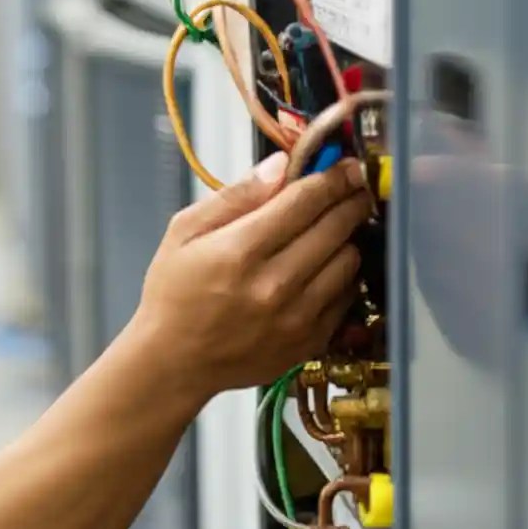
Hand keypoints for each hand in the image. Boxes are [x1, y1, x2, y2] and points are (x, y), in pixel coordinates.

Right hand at [129, 152, 374, 396]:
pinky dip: (343, 276)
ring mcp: (297, 317)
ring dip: (347, 238)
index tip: (347, 166)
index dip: (333, 177)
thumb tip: (281, 165)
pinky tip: (326, 267)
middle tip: (353, 188)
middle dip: (351, 200)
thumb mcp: (184, 232)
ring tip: (334, 229)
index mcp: (240, 251)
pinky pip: (347, 297)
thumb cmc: (174, 294)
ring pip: (349, 261)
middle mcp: (275, 285)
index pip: (306, 201)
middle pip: (336, 227)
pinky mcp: (309, 342)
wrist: (175, 363)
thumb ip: (235, 196)